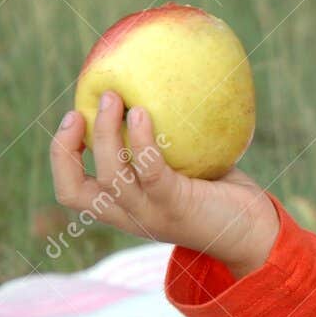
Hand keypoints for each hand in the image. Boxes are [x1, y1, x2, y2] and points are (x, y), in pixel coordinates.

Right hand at [50, 90, 279, 276]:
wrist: (255, 232)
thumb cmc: (219, 192)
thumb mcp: (182, 166)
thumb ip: (164, 140)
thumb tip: (155, 84)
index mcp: (124, 209)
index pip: (73, 192)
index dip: (61, 157)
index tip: (72, 118)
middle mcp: (131, 216)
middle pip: (75, 191)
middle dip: (66, 149)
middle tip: (80, 108)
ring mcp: (152, 214)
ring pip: (111, 176)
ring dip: (106, 134)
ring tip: (115, 98)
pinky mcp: (177, 206)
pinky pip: (150, 171)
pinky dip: (141, 141)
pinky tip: (143, 114)